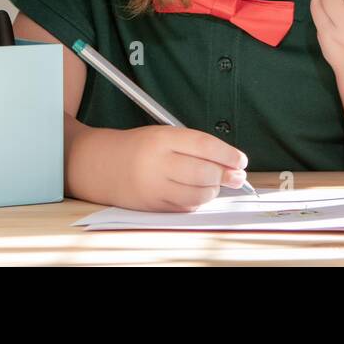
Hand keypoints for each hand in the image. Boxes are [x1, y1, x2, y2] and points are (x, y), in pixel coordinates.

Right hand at [98, 125, 250, 211]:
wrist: (101, 165)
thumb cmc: (141, 147)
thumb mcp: (166, 136)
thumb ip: (196, 147)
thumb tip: (231, 164)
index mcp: (162, 139)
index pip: (204, 146)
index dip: (228, 155)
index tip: (242, 160)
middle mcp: (157, 164)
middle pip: (204, 173)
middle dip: (226, 176)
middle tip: (236, 176)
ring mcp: (153, 187)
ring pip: (197, 194)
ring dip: (213, 190)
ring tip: (215, 184)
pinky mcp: (151, 206)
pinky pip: (185, 207)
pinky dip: (197, 201)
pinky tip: (197, 192)